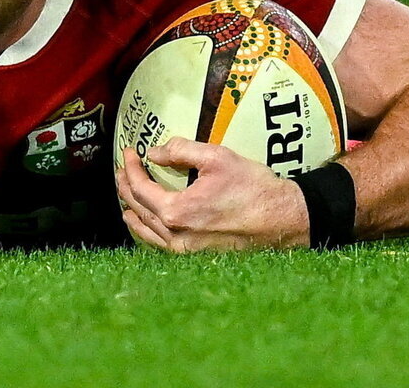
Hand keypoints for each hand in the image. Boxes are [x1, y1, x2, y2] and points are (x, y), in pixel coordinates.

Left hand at [115, 139, 309, 251]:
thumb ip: (181, 151)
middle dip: (126, 187)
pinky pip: (161, 245)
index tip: (129, 151)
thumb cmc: (254, 188)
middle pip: (138, 209)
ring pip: (146, 231)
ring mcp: (185, 251)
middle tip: (123, 169)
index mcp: (176, 211)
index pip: (139, 188)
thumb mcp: (217, 158)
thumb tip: (154, 152)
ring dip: (133, 210)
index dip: (130, 167)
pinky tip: (147, 224)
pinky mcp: (197, 257)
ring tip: (127, 196)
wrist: (284, 221)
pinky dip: (148, 231)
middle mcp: (176, 236)